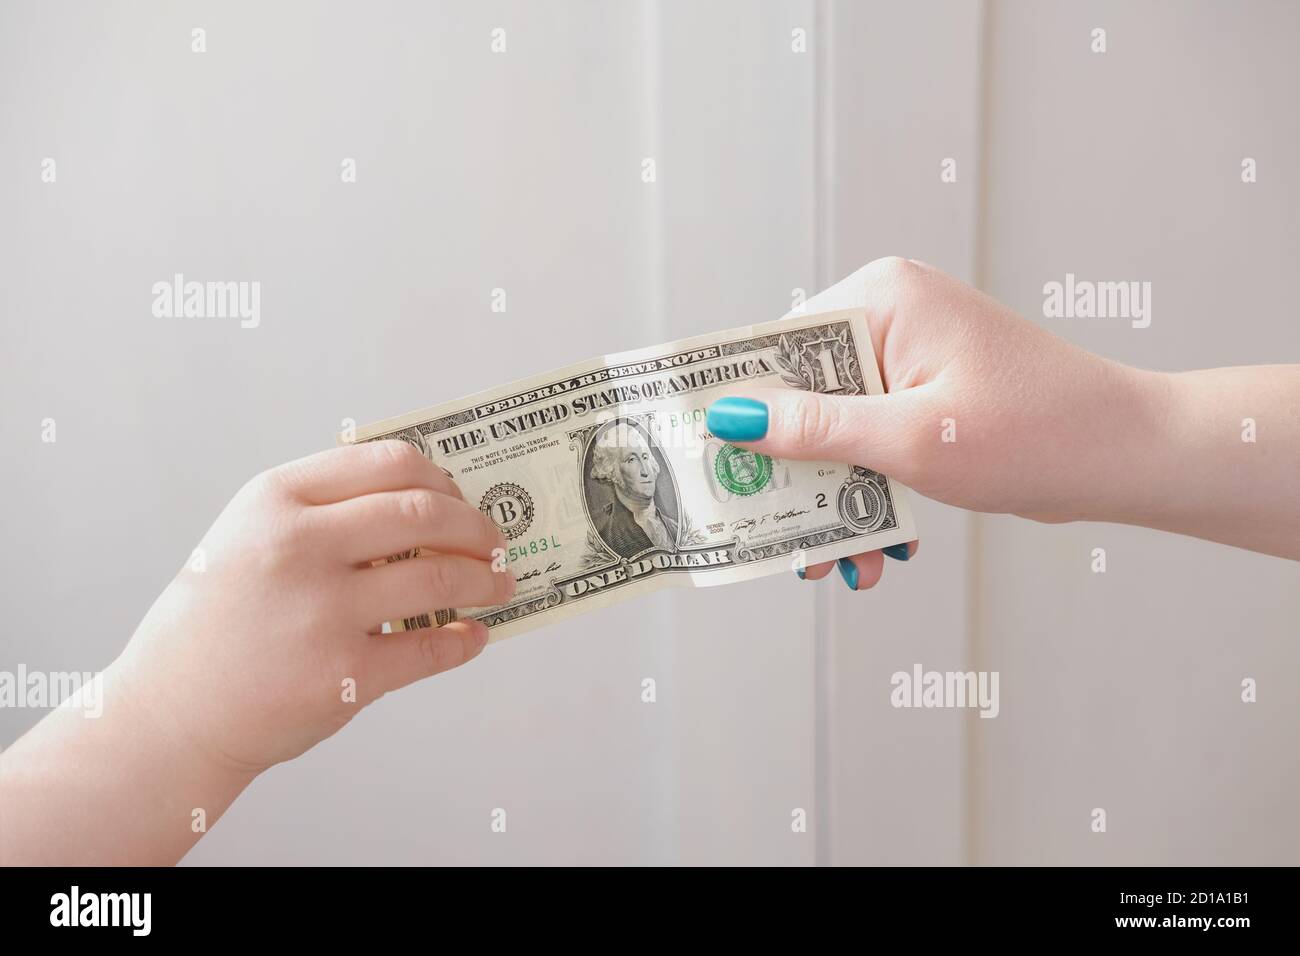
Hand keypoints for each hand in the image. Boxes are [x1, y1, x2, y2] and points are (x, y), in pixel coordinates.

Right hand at [115, 440, 511, 774]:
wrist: (172, 713)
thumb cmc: (219, 620)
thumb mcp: (248, 537)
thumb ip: (322, 510)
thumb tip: (427, 500)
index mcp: (276, 500)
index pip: (389, 462)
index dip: (443, 477)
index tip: (462, 495)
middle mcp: (299, 546)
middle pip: (425, 512)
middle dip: (477, 526)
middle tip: (496, 542)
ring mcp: (323, 612)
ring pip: (441, 576)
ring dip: (487, 579)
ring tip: (500, 585)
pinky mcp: (344, 675)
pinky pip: (432, 649)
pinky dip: (465, 641)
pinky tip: (473, 637)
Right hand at [706, 256, 1168, 586]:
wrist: (1127, 456)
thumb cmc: (1035, 434)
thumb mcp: (910, 439)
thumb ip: (816, 430)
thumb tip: (732, 419)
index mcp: (883, 298)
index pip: (780, 347)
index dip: (739, 407)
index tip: (705, 462)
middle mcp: (891, 315)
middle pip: (802, 395)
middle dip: (795, 474)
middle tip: (775, 536)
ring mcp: (910, 356)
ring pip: (835, 429)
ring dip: (834, 499)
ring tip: (836, 563)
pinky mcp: (926, 394)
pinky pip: (870, 442)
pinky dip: (869, 494)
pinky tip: (876, 549)